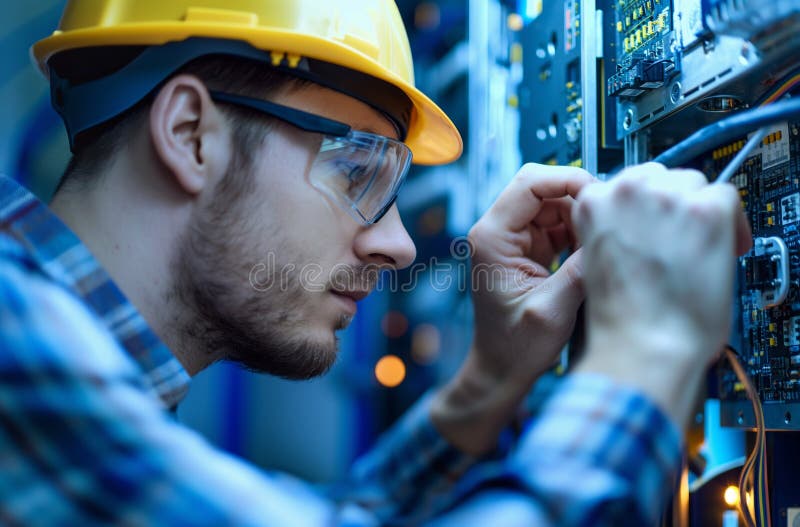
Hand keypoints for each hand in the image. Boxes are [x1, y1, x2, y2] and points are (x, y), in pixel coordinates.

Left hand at [431, 164, 595, 454]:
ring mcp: (514, 239)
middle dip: (580, 197)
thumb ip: (580, 270)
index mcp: (492, 238)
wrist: (501, 371)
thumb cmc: (515, 348)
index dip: (569, 180)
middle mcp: (499, 231)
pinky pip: (559, 225)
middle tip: (610, 217)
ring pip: (555, 204)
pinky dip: (580, 232)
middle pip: (544, 187)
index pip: (530, 183)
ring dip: (583, 216)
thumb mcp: (554, 310)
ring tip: (605, 239)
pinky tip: (595, 250)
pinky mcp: (529, 250)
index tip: (601, 195)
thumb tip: (611, 235)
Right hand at [572, 163, 751, 427]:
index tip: (655, 223)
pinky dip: (732, 224)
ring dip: (699, 211)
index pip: (624, 184)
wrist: (643, 345)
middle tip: (681, 239)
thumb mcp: (599, 261)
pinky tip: (724, 251)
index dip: (644, 207)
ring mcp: (668, 198)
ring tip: (701, 248)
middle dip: (672, 205)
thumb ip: (617, 231)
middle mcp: (627, 192)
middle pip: (661, 177)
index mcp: (593, 204)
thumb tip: (647, 223)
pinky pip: (727, 197)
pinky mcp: (706, 210)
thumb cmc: (620, 319)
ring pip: (694, 184)